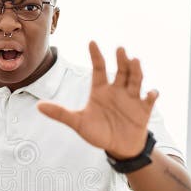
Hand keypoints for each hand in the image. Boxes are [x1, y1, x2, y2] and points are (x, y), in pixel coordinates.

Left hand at [37, 41, 157, 158]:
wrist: (118, 148)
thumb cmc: (98, 132)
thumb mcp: (78, 123)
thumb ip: (60, 114)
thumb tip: (38, 106)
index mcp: (100, 90)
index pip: (98, 69)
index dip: (96, 56)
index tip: (92, 42)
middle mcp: (117, 90)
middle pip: (120, 71)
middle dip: (121, 60)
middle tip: (119, 49)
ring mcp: (131, 98)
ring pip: (135, 80)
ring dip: (136, 71)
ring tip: (135, 61)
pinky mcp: (143, 110)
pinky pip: (149, 100)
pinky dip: (151, 95)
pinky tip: (151, 93)